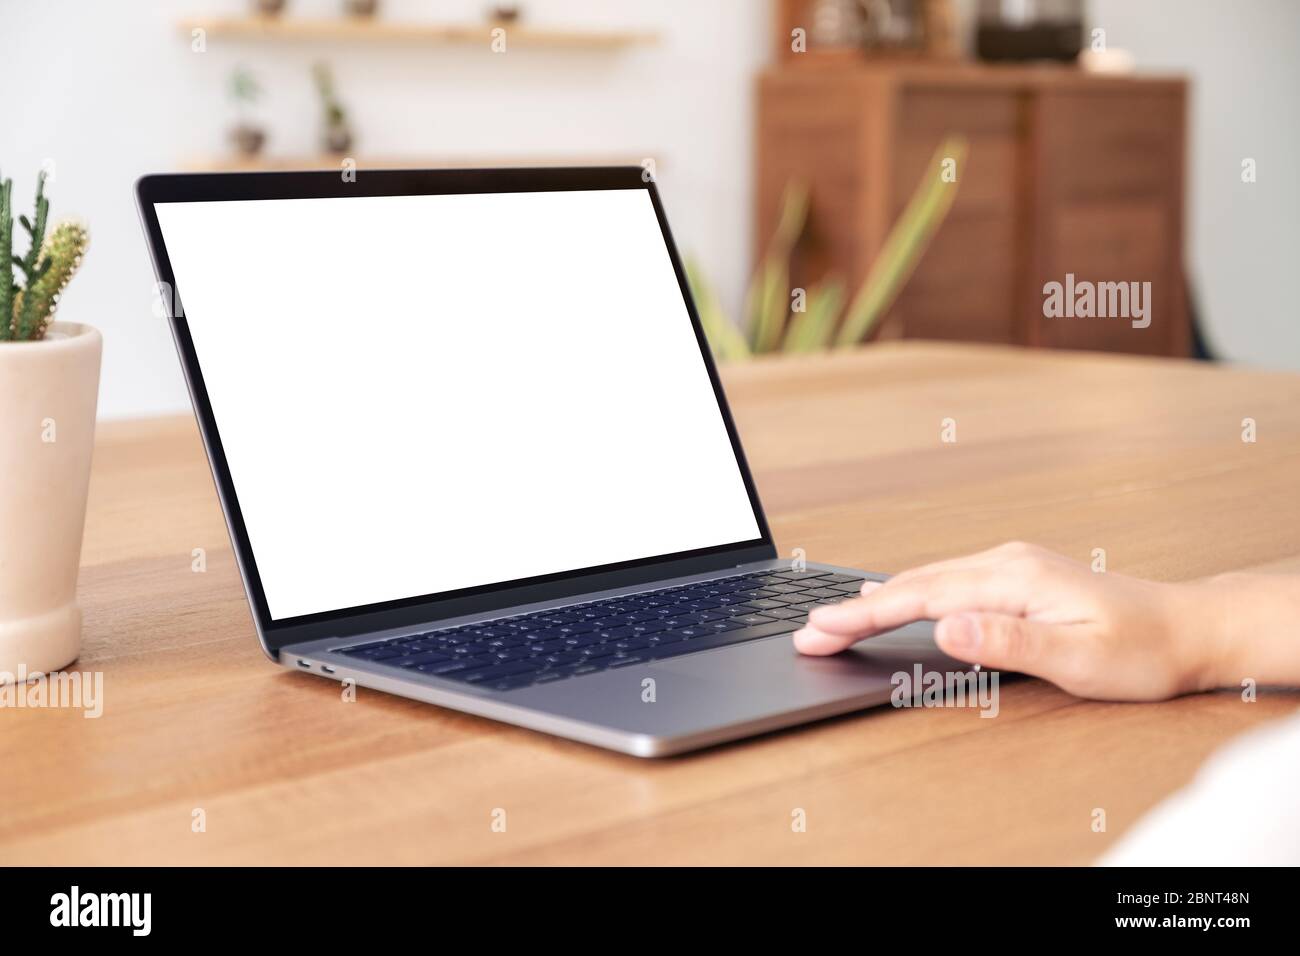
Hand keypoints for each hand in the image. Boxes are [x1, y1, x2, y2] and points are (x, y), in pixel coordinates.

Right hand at [792, 542, 1227, 700]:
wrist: (1185, 628)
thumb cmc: (1140, 650)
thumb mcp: (1078, 658)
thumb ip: (1008, 642)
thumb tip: (944, 626)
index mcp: (1012, 578)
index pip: (919, 597)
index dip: (862, 616)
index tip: (818, 629)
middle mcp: (1003, 561)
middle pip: (911, 584)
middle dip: (853, 609)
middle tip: (806, 632)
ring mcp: (1007, 565)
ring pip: (924, 580)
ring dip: (874, 601)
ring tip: (830, 619)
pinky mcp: (1012, 576)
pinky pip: (944, 580)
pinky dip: (906, 593)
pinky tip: (888, 597)